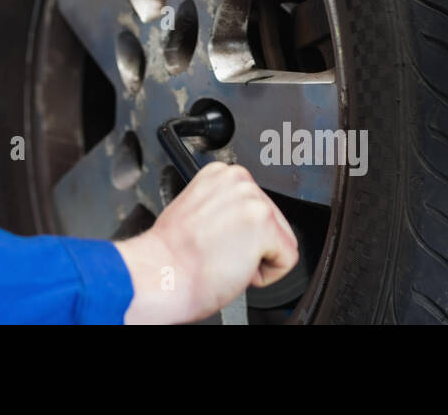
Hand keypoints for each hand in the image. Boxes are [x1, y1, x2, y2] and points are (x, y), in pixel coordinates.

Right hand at [113, 163, 298, 323]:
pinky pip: (286, 259)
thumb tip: (240, 219)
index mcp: (220, 173)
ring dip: (257, 257)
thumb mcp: (196, 210)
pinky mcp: (264, 223)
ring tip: (223, 256)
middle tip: (218, 251)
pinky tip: (235, 266)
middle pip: (272, 222)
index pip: (255, 207)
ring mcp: (252, 199)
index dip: (239, 233)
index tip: (216, 239)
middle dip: (251, 244)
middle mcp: (238, 179)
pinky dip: (266, 274)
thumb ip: (222, 205)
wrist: (161, 274)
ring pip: (281, 240)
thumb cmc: (173, 255)